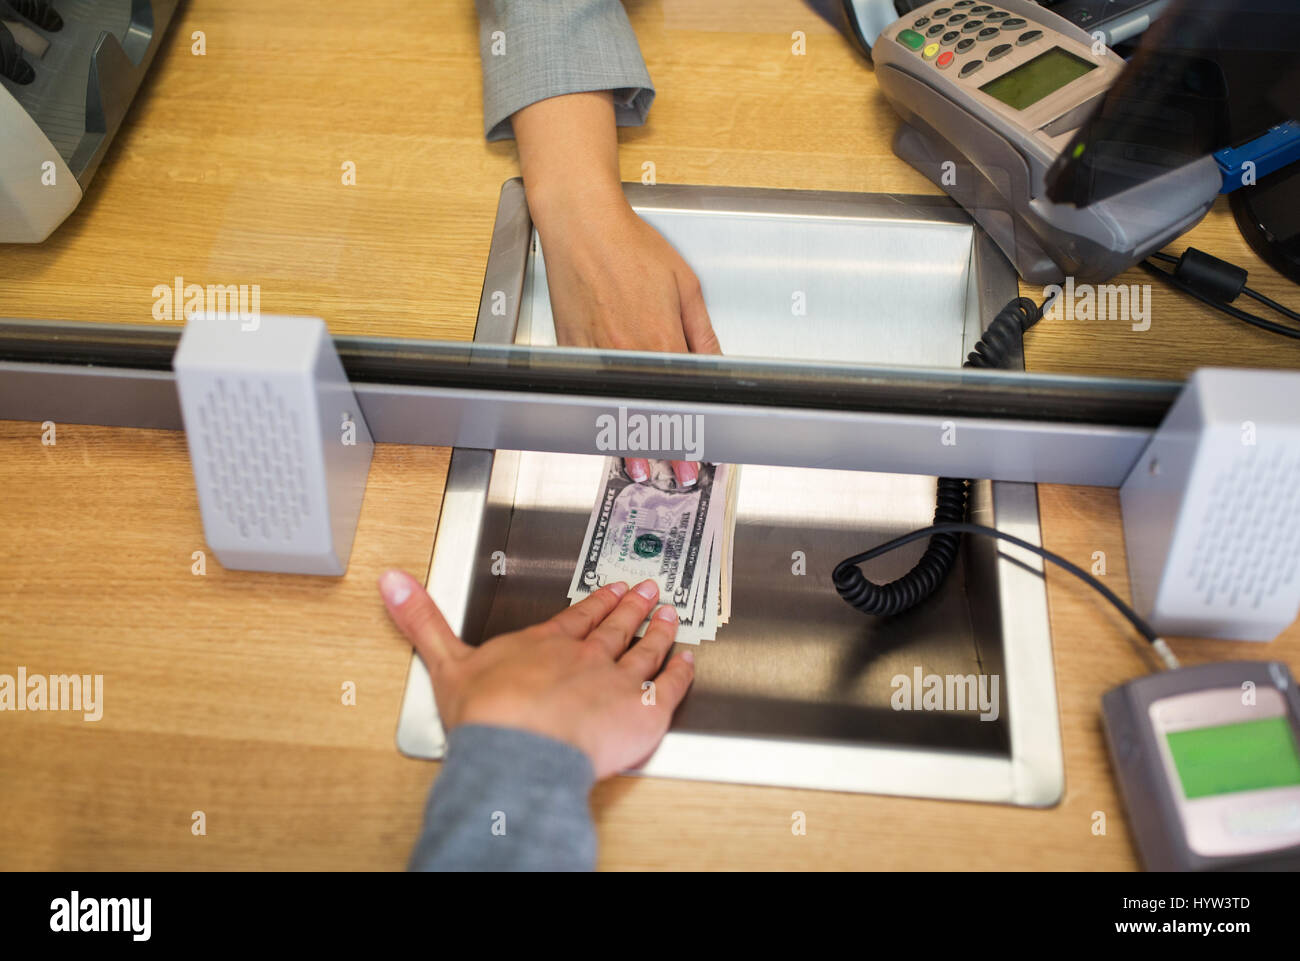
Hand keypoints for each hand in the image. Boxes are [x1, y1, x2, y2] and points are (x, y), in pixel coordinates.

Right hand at [379, 570, 695, 778]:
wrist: (518, 752)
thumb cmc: (488, 717)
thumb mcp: (444, 660)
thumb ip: (422, 620)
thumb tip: (393, 582)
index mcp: (546, 644)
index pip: (578, 618)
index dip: (597, 603)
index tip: (612, 589)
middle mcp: (586, 657)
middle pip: (616, 628)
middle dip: (633, 608)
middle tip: (650, 591)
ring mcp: (618, 681)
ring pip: (646, 649)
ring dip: (660, 631)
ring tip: (671, 617)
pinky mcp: (643, 711)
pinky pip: (669, 686)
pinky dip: (681, 673)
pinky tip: (688, 662)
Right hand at [512, 91, 719, 489]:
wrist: (582, 225)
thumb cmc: (630, 246)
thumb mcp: (684, 286)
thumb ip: (700, 332)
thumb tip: (715, 364)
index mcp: (658, 338)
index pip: (679, 401)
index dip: (689, 435)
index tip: (698, 457)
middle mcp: (624, 352)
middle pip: (646, 415)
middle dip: (661, 451)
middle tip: (675, 475)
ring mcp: (594, 353)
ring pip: (613, 409)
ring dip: (626, 443)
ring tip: (638, 469)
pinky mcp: (571, 348)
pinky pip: (589, 390)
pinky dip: (599, 413)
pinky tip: (606, 431)